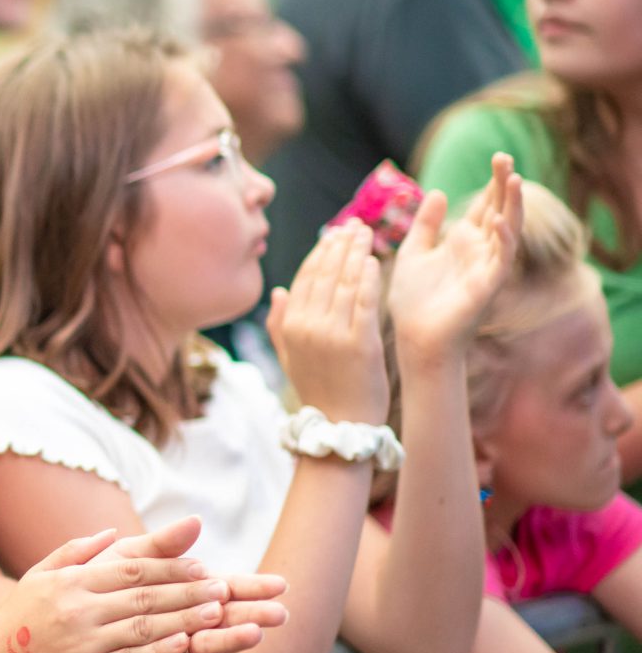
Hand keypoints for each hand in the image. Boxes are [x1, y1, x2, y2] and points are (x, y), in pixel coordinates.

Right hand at [0, 517, 287, 652]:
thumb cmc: (14, 622)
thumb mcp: (39, 577)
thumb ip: (76, 553)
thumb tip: (111, 532)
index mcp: (71, 581)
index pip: (130, 569)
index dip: (169, 568)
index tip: (203, 567)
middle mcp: (78, 608)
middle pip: (144, 597)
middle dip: (188, 592)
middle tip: (225, 589)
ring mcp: (82, 643)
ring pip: (144, 629)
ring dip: (186, 622)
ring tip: (220, 618)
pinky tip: (189, 652)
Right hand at [269, 221, 388, 424]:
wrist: (342, 426)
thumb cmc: (319, 392)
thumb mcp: (289, 358)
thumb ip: (280, 324)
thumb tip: (278, 292)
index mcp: (290, 327)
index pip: (305, 279)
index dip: (320, 253)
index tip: (334, 234)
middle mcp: (308, 327)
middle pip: (324, 275)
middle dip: (339, 245)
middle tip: (354, 225)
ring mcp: (333, 335)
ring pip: (344, 283)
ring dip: (355, 254)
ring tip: (366, 234)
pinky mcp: (360, 343)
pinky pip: (364, 303)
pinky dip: (369, 279)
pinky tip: (374, 260)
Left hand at [387, 154, 523, 363]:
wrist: (414, 339)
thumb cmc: (414, 301)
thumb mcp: (415, 253)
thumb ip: (426, 225)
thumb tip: (436, 191)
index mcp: (464, 243)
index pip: (485, 206)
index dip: (493, 184)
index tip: (498, 156)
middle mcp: (481, 253)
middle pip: (500, 212)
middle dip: (504, 186)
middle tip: (505, 156)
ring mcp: (487, 269)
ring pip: (508, 232)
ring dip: (512, 206)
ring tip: (513, 178)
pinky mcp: (487, 288)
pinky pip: (501, 261)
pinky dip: (502, 240)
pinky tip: (496, 219)